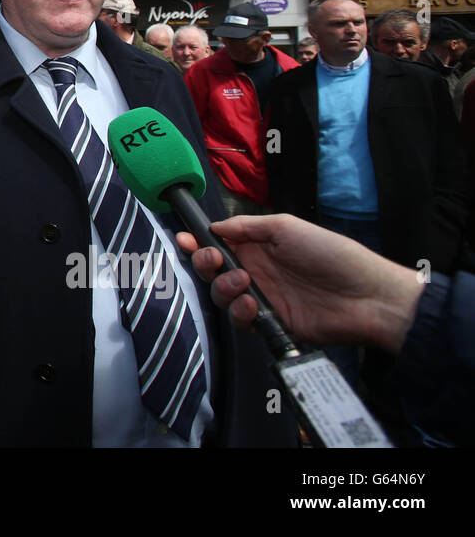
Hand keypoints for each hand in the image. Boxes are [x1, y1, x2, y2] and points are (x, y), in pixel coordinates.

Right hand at [176, 213, 423, 353]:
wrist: (365, 296)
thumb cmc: (332, 254)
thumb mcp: (287, 227)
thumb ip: (247, 226)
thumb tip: (215, 227)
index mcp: (258, 246)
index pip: (219, 244)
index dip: (198, 242)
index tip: (184, 239)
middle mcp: (256, 271)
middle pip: (213, 270)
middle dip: (204, 264)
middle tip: (213, 262)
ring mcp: (262, 297)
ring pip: (221, 295)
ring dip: (224, 288)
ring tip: (244, 285)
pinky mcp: (269, 322)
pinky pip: (240, 320)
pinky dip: (240, 313)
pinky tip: (253, 305)